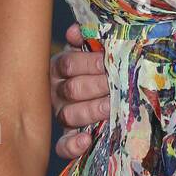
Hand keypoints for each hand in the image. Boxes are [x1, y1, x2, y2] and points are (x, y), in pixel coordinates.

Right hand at [50, 22, 108, 158]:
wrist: (111, 89)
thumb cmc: (104, 66)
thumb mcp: (96, 50)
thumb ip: (90, 39)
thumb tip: (77, 30)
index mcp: (62, 67)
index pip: (68, 63)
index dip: (88, 62)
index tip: (107, 61)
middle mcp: (58, 92)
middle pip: (72, 89)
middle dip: (97, 85)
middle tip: (117, 84)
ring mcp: (63, 115)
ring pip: (70, 114)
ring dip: (92, 110)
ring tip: (110, 107)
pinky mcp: (69, 138)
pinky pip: (64, 145)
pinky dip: (73, 145)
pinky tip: (86, 139)